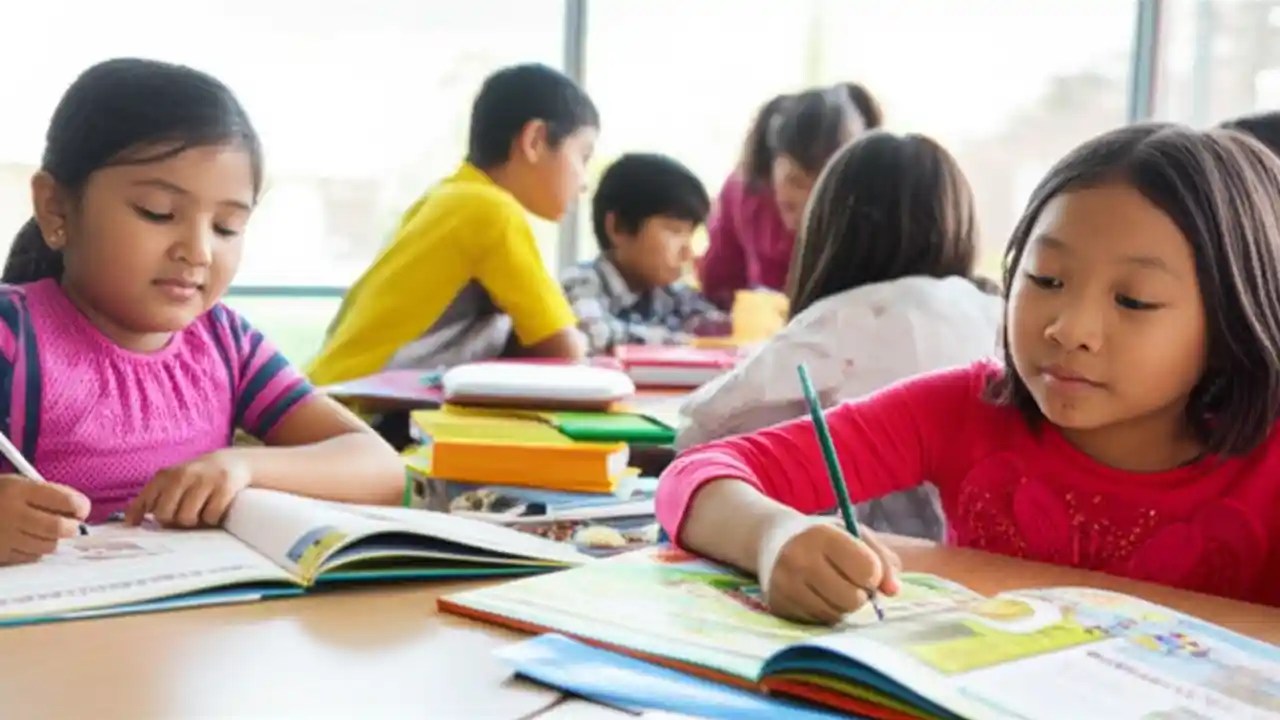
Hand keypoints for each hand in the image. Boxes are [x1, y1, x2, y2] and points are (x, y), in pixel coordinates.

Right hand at [0, 475, 89, 564]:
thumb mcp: (19, 483)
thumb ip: (49, 492)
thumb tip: (80, 507)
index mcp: (19, 490)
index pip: (64, 500)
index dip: (80, 506)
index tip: (81, 509)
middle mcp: (11, 514)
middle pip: (57, 528)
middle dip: (71, 527)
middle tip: (71, 525)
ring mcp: (4, 537)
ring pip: (47, 546)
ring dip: (53, 539)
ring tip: (46, 531)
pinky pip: (30, 557)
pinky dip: (36, 550)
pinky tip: (28, 540)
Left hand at [125, 450, 251, 527]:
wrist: (236, 462)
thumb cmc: (198, 479)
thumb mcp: (173, 481)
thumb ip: (151, 499)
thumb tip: (129, 523)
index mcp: (166, 475)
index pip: (145, 502)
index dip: (139, 518)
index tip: (138, 527)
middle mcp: (183, 475)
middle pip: (165, 514)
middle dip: (173, 521)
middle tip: (183, 517)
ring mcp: (205, 480)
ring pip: (187, 517)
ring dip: (194, 521)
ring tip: (200, 513)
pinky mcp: (225, 487)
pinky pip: (211, 516)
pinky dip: (213, 519)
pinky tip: (216, 510)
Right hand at [758, 520, 901, 624]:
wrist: (772, 539)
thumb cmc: (822, 535)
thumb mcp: (854, 534)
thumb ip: (882, 559)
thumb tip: (893, 591)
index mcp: (822, 536)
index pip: (867, 570)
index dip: (873, 574)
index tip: (866, 568)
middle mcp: (799, 560)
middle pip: (853, 599)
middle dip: (859, 593)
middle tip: (850, 581)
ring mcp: (786, 586)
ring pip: (837, 615)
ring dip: (842, 605)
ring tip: (832, 586)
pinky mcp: (779, 606)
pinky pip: (818, 621)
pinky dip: (825, 611)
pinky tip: (817, 594)